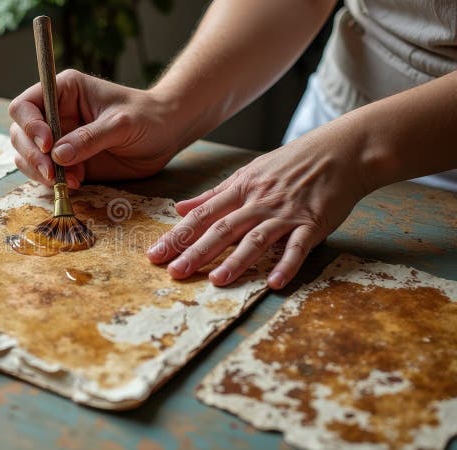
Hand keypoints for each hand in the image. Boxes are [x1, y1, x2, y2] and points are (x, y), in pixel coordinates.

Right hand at [8, 69, 181, 187]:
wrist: (165, 135)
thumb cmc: (147, 117)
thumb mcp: (121, 124)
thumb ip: (90, 138)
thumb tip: (57, 155)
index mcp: (63, 92)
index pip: (26, 105)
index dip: (29, 126)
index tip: (48, 145)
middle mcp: (55, 115)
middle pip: (20, 134)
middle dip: (32, 155)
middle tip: (52, 173)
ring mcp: (59, 140)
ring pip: (27, 156)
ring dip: (40, 172)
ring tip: (68, 181)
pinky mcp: (67, 162)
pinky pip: (45, 174)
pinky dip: (53, 182)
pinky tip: (75, 184)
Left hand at [147, 122, 369, 288]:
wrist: (340, 150)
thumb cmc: (290, 164)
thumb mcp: (247, 173)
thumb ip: (213, 195)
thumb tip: (179, 208)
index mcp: (240, 189)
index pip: (202, 216)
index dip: (178, 235)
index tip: (155, 254)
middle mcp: (259, 201)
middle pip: (223, 229)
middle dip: (196, 252)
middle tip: (174, 273)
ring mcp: (286, 213)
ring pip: (256, 238)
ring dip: (236, 260)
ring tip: (216, 280)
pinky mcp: (313, 223)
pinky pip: (298, 247)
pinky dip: (286, 264)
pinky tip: (274, 283)